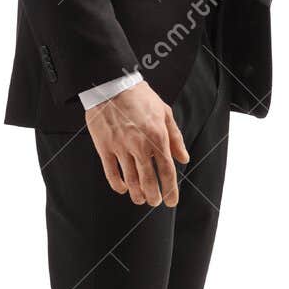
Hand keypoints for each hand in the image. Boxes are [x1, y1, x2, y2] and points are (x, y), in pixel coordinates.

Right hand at [84, 80, 190, 206]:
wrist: (112, 86)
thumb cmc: (141, 97)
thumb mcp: (165, 113)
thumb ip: (175, 138)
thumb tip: (183, 158)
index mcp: (158, 137)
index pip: (166, 170)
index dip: (170, 189)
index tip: (172, 200)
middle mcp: (140, 145)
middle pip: (148, 179)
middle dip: (153, 195)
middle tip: (155, 202)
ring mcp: (120, 147)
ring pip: (130, 179)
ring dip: (137, 193)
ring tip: (140, 200)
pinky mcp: (104, 147)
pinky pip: (111, 172)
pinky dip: (117, 184)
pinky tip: (123, 189)